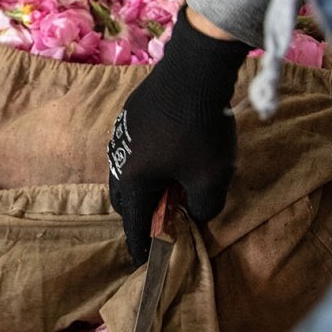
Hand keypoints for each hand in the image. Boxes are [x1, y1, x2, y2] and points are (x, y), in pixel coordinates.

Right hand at [108, 8, 250, 263]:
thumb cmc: (201, 129)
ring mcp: (121, 135)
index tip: (142, 261)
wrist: (193, 70)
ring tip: (163, 190)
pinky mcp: (130, 115)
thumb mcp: (212, 177)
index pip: (134, 223)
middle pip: (123, 198)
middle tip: (157, 223)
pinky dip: (143, 164)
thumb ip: (205, 206)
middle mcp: (119, 160)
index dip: (139, 245)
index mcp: (134, 180)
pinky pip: (131, 151)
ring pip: (124, 172)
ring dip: (140, 187)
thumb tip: (195, 211)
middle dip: (137, 215)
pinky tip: (164, 157)